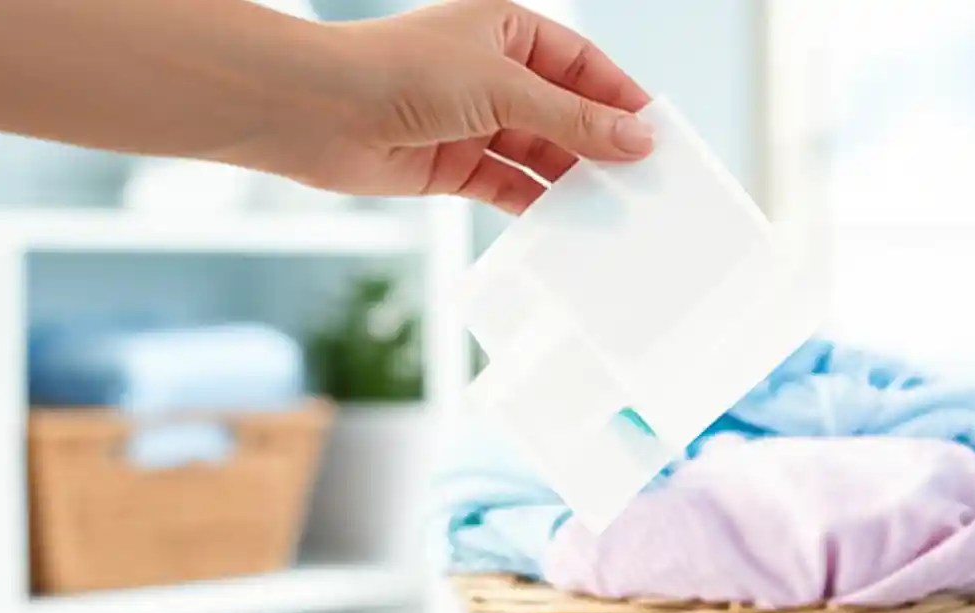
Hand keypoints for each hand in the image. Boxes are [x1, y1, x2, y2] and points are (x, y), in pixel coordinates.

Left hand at [274, 0, 653, 212]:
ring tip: (615, 209)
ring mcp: (474, 121)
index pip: (582, 64)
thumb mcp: (502, 88)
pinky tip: (567, 222)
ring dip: (573, 179)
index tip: (658, 133)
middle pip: (564, 112)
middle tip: (646, 181)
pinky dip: (536, 203)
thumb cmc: (400, 71)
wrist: (316, 111)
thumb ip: (573, 119)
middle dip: (601, 146)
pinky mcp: (454, 165)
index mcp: (507, 29)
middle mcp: (492, 73)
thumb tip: (637, 138)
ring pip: (540, 153)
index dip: (620, 97)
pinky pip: (509, 185)